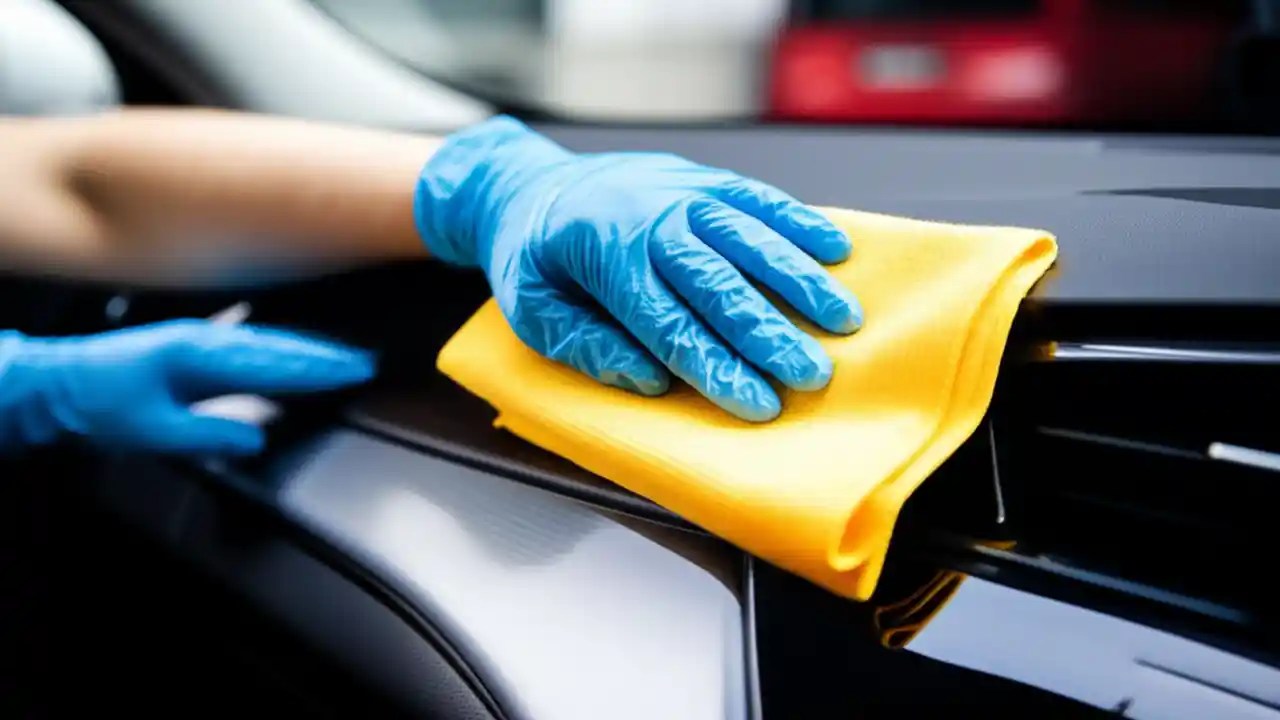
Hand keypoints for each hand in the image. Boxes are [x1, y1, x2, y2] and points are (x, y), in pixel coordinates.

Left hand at [0, 320, 374, 454]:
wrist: (53, 383)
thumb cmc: (95, 406)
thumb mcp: (150, 432)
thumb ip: (208, 434)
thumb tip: (256, 435)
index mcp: (197, 355)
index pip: (272, 363)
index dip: (317, 369)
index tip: (355, 370)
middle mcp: (202, 339)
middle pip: (277, 346)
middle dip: (323, 354)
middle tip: (365, 361)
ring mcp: (197, 338)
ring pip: (265, 342)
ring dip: (305, 349)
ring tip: (340, 358)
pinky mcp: (190, 345)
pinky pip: (248, 344)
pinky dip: (278, 349)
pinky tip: (288, 355)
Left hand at [416, 116, 861, 420]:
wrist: (530, 185)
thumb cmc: (534, 261)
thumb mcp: (533, 312)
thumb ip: (586, 347)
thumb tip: (651, 379)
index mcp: (603, 255)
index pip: (667, 323)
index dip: (715, 367)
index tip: (757, 404)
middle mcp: (649, 217)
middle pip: (717, 282)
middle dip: (767, 332)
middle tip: (812, 374)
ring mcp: (681, 191)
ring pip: (748, 236)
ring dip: (798, 279)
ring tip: (842, 319)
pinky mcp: (702, 179)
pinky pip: (757, 197)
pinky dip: (798, 221)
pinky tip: (836, 250)